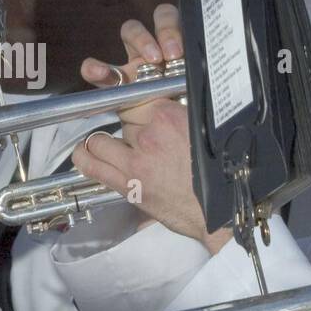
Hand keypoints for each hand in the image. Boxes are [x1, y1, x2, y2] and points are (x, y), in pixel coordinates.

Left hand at [71, 3, 230, 251]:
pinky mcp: (128, 184)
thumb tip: (174, 114)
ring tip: (108, 150)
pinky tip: (84, 156)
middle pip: (124, 120)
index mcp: (172, 115)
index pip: (139, 98)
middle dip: (130, 130)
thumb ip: (187, 120)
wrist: (225, 212)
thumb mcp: (208, 134)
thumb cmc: (223, 176)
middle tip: (142, 144)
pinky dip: (85, 158)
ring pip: (100, 140)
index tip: (142, 117)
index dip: (139, 108)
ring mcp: (137, 158)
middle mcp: (151, 132)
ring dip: (102, 144)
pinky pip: (92, 165)